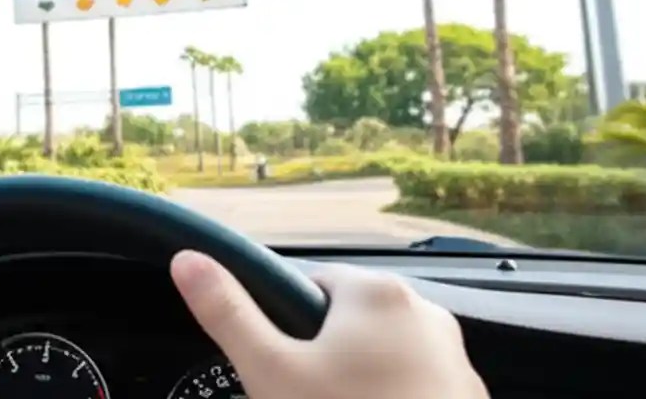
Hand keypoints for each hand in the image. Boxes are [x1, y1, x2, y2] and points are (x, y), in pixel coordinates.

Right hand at [170, 251, 487, 398]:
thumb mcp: (269, 371)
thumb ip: (227, 312)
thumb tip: (188, 260)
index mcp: (378, 293)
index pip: (315, 286)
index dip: (290, 328)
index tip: (287, 369)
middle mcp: (428, 315)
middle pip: (352, 324)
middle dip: (328, 358)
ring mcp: (457, 362)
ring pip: (385, 360)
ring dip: (362, 383)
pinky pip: (418, 391)